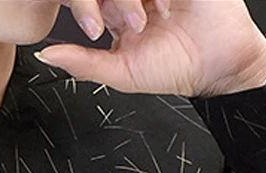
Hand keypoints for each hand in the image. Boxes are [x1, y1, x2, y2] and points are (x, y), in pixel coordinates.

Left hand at [36, 0, 265, 97]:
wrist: (220, 61)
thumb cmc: (174, 69)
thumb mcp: (121, 72)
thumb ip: (83, 63)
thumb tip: (45, 55)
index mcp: (117, 11)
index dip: (85, 6)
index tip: (97, 26)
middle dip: (109, 1)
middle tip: (128, 21)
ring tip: (145, 19)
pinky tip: (163, 6)